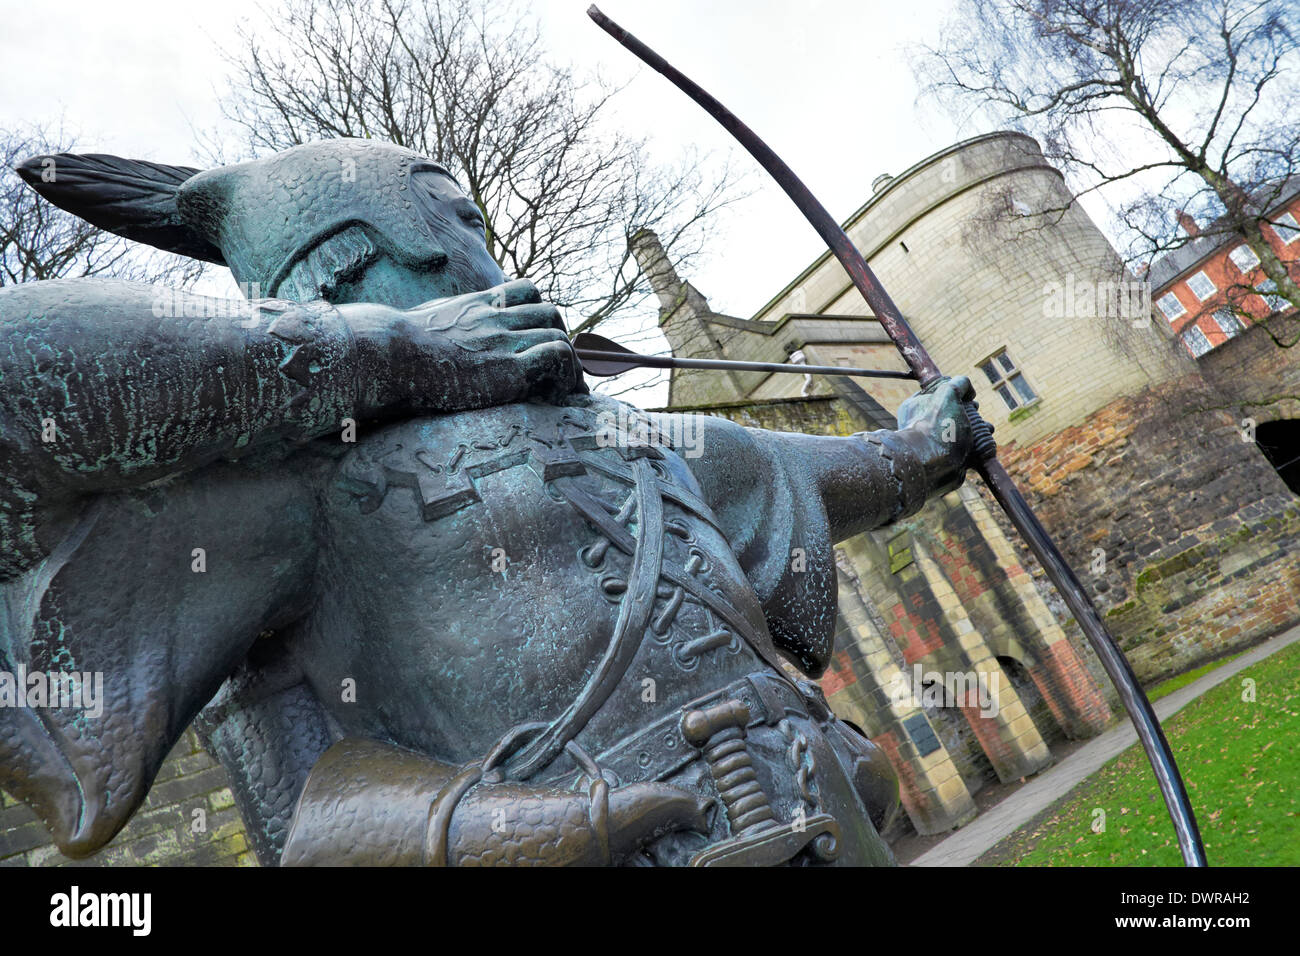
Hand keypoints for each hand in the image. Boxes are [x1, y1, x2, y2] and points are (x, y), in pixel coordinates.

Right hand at [343, 278, 583, 415]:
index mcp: (475, 305)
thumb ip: (437, 322)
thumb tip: (416, 334)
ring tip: (565, 391)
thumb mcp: (420, 323)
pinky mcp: (510, 369)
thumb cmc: (390, 346)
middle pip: (550, 314)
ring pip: (560, 337)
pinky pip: (557, 358)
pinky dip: (566, 375)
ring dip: (569, 364)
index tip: (537, 340)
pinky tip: (557, 397)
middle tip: (557, 371)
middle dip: (559, 339)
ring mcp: (505, 341)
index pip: (525, 292)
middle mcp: (496, 318)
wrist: (386, 354)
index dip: (538, 314)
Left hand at [896, 375, 978, 493]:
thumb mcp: (948, 394)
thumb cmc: (937, 428)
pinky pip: (963, 448)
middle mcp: (921, 423)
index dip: (956, 392)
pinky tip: (987, 443)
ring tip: (988, 429)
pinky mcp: (945, 458)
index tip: (968, 398)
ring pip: (959, 430)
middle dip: (971, 411)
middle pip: (951, 411)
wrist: (932, 468)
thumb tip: (968, 390)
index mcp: (915, 406)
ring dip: (978, 428)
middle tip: (978, 413)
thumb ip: (958, 383)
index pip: (938, 393)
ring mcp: (933, 442)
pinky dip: (976, 445)